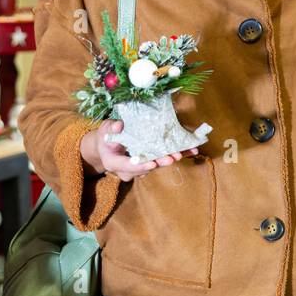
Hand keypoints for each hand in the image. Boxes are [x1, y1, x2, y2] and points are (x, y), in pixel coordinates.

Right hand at [80, 119, 198, 181]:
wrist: (107, 146)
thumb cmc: (106, 136)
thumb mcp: (105, 129)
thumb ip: (111, 127)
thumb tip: (119, 125)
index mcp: (114, 163)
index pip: (128, 166)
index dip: (141, 165)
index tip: (152, 164)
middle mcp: (127, 170)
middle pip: (145, 168)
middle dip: (160, 163)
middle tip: (173, 158)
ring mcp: (139, 169)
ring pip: (156, 165)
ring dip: (170, 159)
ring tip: (183, 153)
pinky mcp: (148, 164)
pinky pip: (162, 161)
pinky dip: (175, 155)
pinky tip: (190, 151)